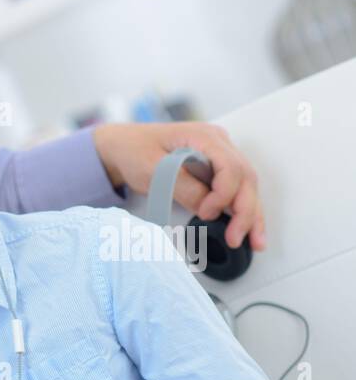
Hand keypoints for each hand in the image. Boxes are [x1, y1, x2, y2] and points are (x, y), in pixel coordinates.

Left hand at [92, 121, 265, 251]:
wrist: (123, 146)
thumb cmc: (134, 151)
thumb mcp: (152, 169)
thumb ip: (182, 186)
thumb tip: (207, 208)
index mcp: (205, 136)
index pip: (230, 167)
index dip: (224, 194)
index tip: (207, 213)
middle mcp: (219, 144)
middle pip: (246, 178)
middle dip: (246, 211)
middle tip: (237, 239)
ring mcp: (220, 156)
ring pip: (247, 186)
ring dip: (252, 215)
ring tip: (257, 243)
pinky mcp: (216, 170)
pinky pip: (237, 190)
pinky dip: (244, 211)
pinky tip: (249, 230)